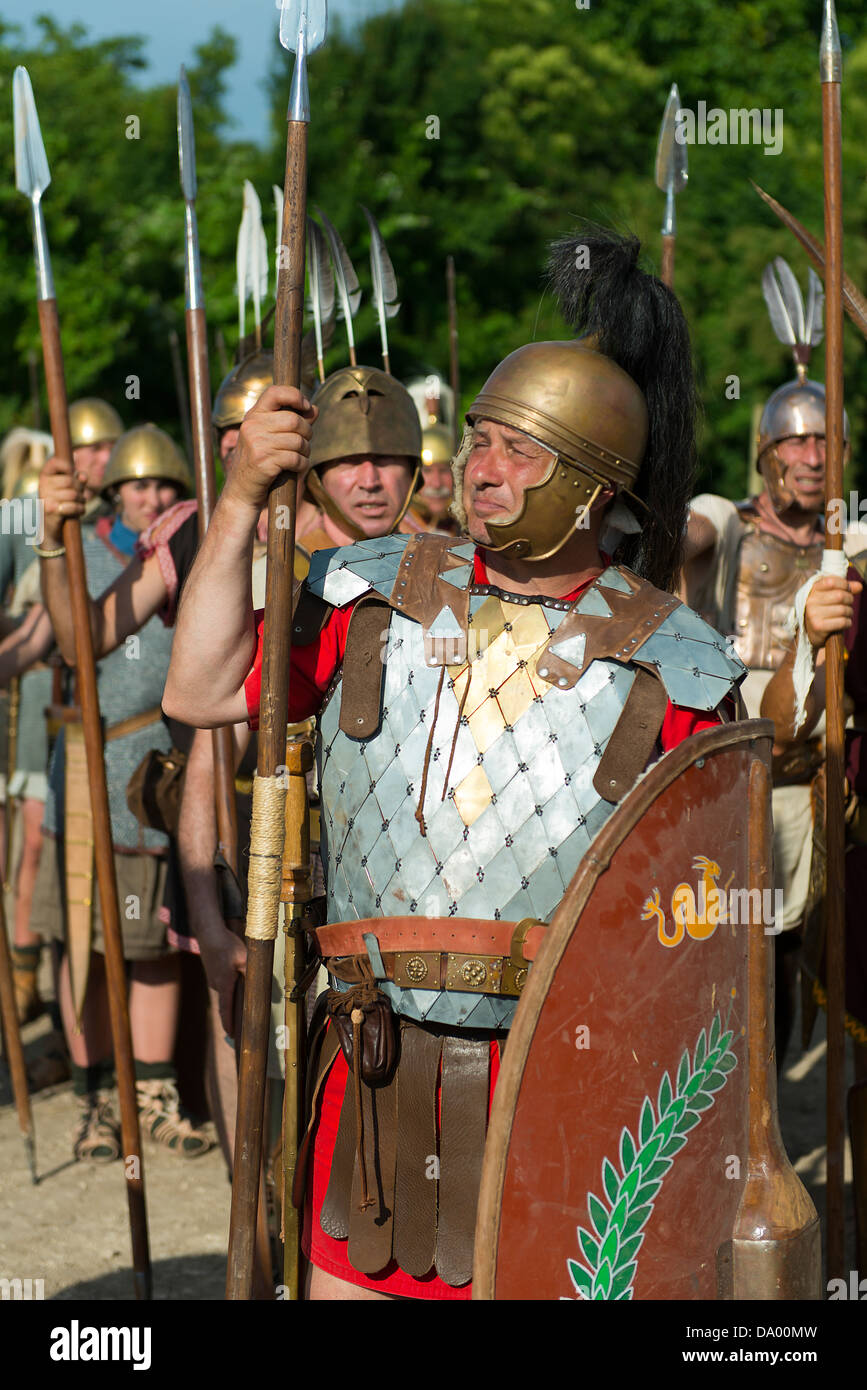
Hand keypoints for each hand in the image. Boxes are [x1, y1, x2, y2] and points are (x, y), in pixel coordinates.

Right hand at [38, 454, 86, 544]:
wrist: (52, 527)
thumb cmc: (62, 504)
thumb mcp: (68, 489)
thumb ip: (76, 480)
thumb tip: (83, 475)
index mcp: (45, 476)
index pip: (55, 462)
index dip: (67, 466)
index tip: (72, 472)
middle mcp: (43, 486)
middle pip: (70, 481)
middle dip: (80, 488)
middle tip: (80, 495)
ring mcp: (46, 498)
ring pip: (73, 494)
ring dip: (81, 500)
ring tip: (80, 503)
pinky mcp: (52, 511)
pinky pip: (73, 506)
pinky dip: (80, 509)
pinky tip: (79, 511)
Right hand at [196, 918, 246, 1036]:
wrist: (209, 932)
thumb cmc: (227, 945)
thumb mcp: (244, 958)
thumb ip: (253, 972)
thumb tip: (262, 984)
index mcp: (224, 984)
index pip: (226, 1009)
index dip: (229, 1023)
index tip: (231, 1034)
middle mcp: (216, 984)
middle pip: (227, 1002)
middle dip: (234, 1012)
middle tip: (243, 1024)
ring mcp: (213, 979)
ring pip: (226, 991)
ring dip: (233, 995)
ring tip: (244, 999)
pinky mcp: (212, 972)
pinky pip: (223, 983)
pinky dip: (229, 985)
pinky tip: (236, 978)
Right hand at [224, 385, 316, 514]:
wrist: (242, 491)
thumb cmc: (260, 462)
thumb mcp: (270, 437)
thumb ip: (291, 422)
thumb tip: (314, 409)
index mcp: (253, 416)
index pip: (275, 392)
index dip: (296, 396)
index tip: (306, 406)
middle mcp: (252, 426)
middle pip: (294, 420)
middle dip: (307, 432)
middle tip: (305, 443)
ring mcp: (257, 444)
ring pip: (297, 441)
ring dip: (305, 451)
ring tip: (300, 457)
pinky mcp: (263, 462)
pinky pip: (295, 459)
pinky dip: (301, 465)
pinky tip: (296, 468)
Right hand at [805, 574, 861, 647]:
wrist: (813, 631)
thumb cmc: (825, 610)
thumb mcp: (832, 596)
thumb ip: (845, 589)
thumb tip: (859, 586)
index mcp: (813, 590)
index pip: (831, 581)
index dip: (844, 585)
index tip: (848, 590)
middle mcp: (811, 601)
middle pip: (840, 596)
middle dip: (850, 600)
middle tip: (848, 604)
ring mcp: (813, 614)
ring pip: (843, 610)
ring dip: (849, 613)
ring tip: (846, 614)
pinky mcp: (818, 626)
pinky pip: (842, 622)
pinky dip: (848, 623)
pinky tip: (845, 623)